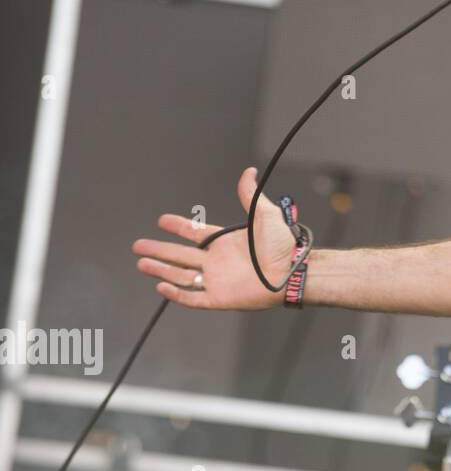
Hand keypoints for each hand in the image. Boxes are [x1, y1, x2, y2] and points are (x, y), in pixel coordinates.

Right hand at [131, 167, 296, 309]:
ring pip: (181, 276)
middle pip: (180, 255)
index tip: (162, 220)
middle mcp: (217, 261)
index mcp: (226, 243)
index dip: (178, 227)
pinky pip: (193, 298)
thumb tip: (250, 171)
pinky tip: (161, 286)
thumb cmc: (283, 246)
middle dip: (159, 249)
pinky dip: (176, 294)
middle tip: (137, 245)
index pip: (195, 234)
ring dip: (161, 270)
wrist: (293, 272)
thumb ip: (251, 195)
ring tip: (141, 262)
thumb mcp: (265, 216)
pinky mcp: (219, 298)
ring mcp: (217, 280)